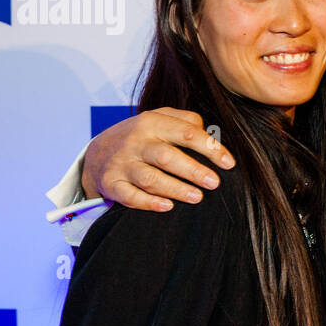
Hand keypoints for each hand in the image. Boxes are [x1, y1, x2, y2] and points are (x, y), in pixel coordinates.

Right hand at [80, 107, 234, 210]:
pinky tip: (168, 207)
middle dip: (193, 170)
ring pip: (149, 178)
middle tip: (214, 183)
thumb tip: (212, 135)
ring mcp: (122, 164)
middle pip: (167, 156)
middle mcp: (135, 142)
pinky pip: (130, 196)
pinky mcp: (111, 184)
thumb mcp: (159, 118)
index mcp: (151, 123)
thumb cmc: (141, 136)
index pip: (185, 133)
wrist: (96, 152)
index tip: (228, 164)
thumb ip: (186, 121)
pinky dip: (149, 203)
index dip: (209, 148)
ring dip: (175, 189)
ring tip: (197, 198)